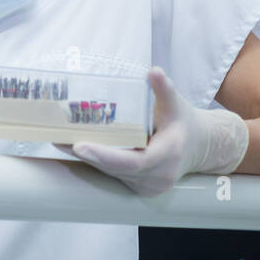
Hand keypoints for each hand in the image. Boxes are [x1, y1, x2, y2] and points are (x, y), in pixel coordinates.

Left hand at [54, 67, 248, 196]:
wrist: (202, 147)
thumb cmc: (184, 123)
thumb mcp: (176, 104)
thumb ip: (164, 89)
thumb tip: (153, 72)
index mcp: (167, 156)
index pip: (133, 162)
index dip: (105, 155)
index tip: (80, 146)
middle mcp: (157, 177)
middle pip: (114, 168)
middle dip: (86, 154)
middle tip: (58, 138)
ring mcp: (148, 187)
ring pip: (111, 173)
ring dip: (87, 158)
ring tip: (60, 140)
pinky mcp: (140, 188)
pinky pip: (114, 175)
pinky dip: (97, 161)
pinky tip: (76, 148)